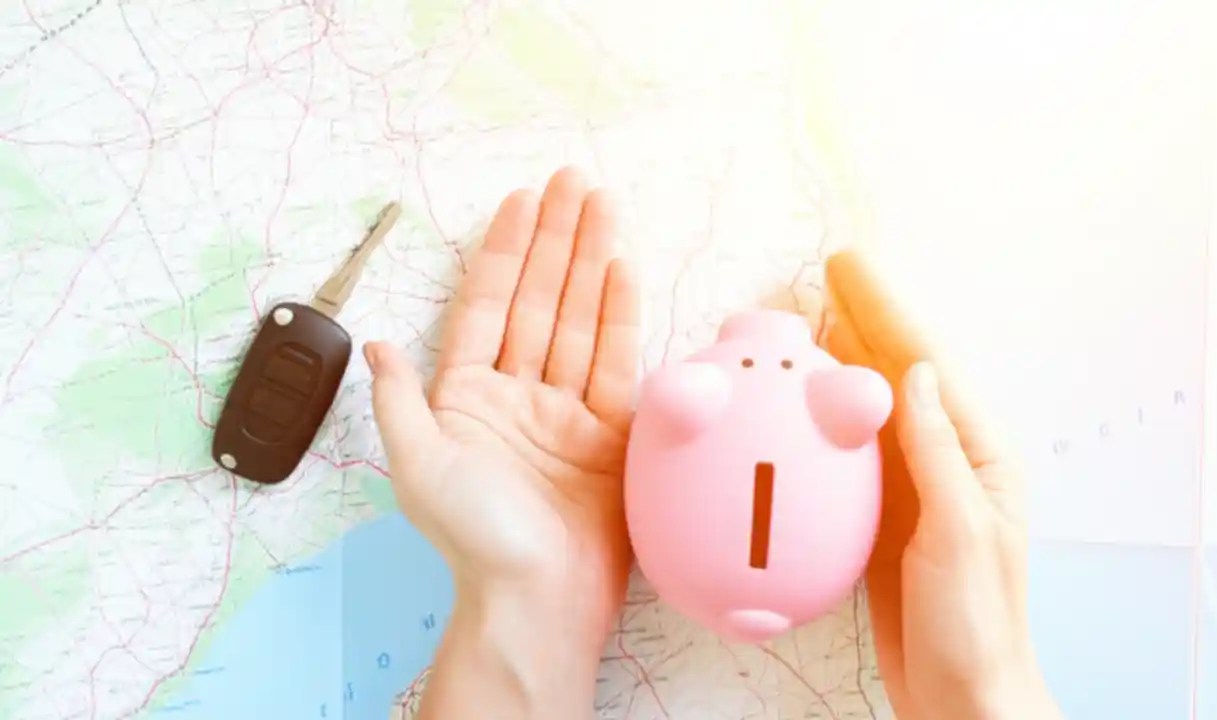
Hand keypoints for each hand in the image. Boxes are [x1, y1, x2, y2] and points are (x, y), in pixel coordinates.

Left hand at [365, 166, 638, 718]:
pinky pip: (614, 361)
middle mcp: (518, 393)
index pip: (487, 304)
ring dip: (589, 260)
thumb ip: (400, 400)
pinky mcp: (610, 431)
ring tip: (601, 205)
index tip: (519, 201)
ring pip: (577, 318)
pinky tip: (621, 269)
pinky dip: (619, 314)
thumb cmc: (474, 540)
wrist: (539, 598)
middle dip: (554, 238)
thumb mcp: (417, 466)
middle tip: (572, 181)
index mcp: (468, 396)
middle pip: (537, 298)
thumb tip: (377, 345)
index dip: (503, 250)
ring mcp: (567, 409)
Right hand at [823, 250, 1059, 719]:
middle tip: (825, 272)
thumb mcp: (962, 532)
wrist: (961, 694)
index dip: (886, 309)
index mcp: (977, 454)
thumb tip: (911, 374)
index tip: (849, 265)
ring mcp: (908, 487)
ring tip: (803, 319)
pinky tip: (791, 403)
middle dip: (862, 319)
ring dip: (837, 360)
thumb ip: (938, 453)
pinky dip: (818, 419)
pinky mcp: (876, 516)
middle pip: (894, 372)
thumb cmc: (976, 623)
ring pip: (864, 407)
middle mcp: (943, 459)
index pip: (925, 363)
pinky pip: (843, 454)